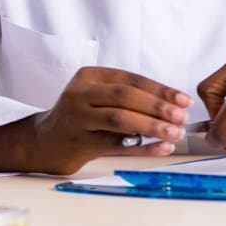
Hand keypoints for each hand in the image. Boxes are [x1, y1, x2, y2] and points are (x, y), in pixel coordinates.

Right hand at [0, 67, 190, 174]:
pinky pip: (116, 145)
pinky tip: (160, 148)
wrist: (43, 142)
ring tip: (174, 133)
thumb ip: (127, 95)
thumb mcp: (97, 95)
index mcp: (88, 76)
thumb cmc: (80, 116)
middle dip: (157, 106)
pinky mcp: (79, 143)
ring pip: (120, 120)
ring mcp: (78, 119)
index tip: (182, 99)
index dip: (159, 89)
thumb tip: (172, 103)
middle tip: (181, 116)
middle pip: (125, 96)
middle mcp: (80, 94)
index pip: (130, 79)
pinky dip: (142, 147)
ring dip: (151, 126)